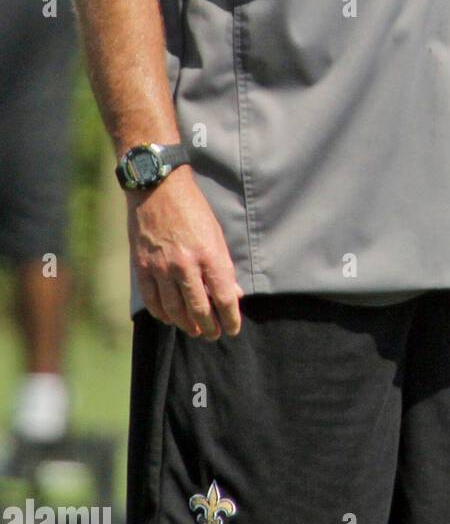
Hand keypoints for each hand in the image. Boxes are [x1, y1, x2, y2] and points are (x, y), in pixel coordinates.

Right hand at [127, 166, 243, 338]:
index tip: (233, 328)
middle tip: (213, 334)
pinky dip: (162, 314)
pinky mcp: (142, 268)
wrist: (158, 188)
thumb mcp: (216, 233)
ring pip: (174, 311)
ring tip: (194, 330)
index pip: (224, 297)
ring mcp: (161, 268)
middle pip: (199, 310)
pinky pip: (152, 301)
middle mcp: (186, 265)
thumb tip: (233, 293)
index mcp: (210, 254)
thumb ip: (223, 265)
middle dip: (209, 327)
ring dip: (186, 325)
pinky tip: (169, 318)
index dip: (230, 318)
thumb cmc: (192, 209)